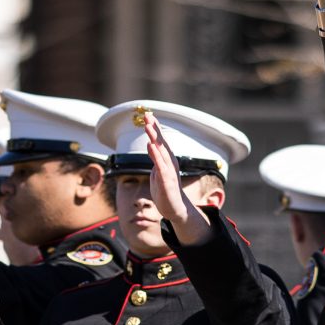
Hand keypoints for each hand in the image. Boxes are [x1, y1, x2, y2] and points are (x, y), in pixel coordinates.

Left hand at [144, 112, 212, 247]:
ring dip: (154, 138)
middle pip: (161, 143)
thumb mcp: (157, 172)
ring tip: (148, 126)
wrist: (176, 209)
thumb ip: (155, 159)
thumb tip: (150, 145)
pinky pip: (160, 166)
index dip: (155, 128)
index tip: (149, 115)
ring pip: (161, 151)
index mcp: (167, 161)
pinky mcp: (166, 181)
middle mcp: (170, 163)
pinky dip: (156, 155)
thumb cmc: (165, 192)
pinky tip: (151, 146)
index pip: (160, 142)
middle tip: (148, 115)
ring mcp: (169, 171)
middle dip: (154, 128)